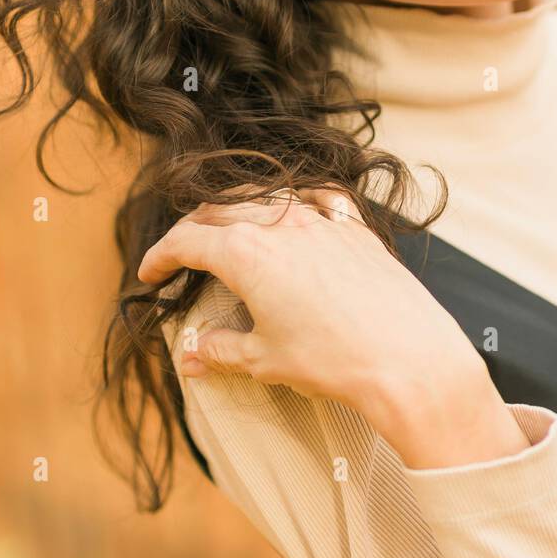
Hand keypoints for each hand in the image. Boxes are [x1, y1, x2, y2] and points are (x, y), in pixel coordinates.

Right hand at [137, 184, 493, 432]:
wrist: (408, 357)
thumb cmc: (334, 359)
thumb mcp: (265, 359)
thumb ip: (221, 350)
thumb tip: (192, 354)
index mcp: (246, 251)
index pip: (188, 241)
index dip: (161, 256)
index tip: (148, 273)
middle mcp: (281, 222)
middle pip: (221, 211)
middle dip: (194, 231)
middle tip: (182, 257)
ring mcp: (322, 219)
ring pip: (267, 197)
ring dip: (239, 212)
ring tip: (231, 234)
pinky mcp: (356, 228)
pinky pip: (318, 199)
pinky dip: (296, 203)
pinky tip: (297, 213)